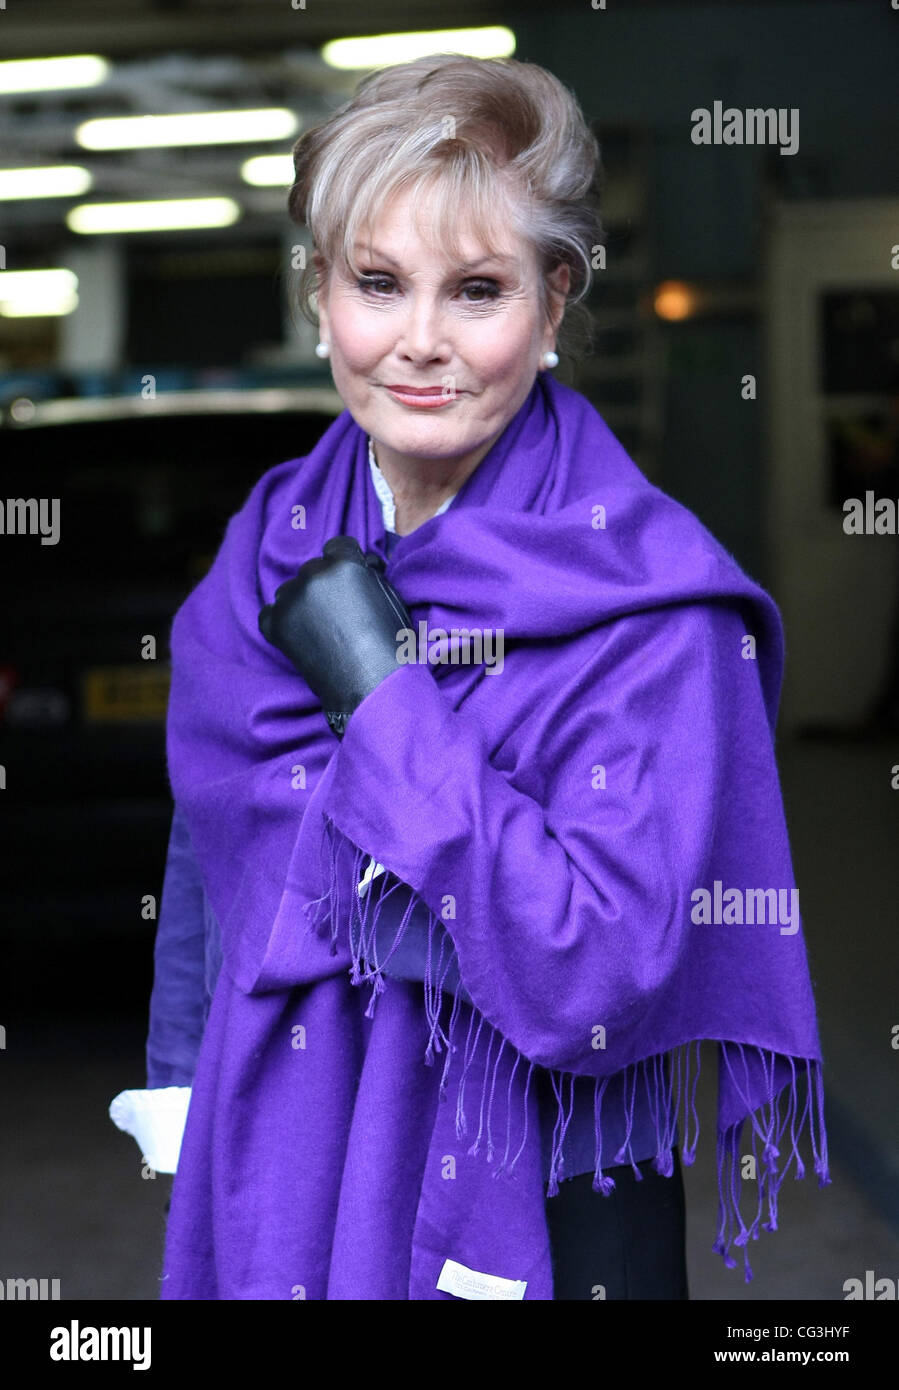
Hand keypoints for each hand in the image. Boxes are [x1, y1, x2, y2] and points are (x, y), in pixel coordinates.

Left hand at [258, 536, 413, 737]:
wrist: (372, 685)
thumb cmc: (391, 645)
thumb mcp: (392, 597)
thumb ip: (372, 574)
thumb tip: (364, 563)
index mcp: (344, 563)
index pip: (338, 545)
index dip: (346, 564)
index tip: (350, 584)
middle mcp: (313, 574)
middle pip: (313, 569)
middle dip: (324, 586)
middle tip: (337, 614)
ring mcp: (291, 599)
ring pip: (291, 591)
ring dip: (302, 603)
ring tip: (320, 630)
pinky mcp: (275, 623)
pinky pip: (271, 613)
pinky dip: (282, 623)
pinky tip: (302, 638)